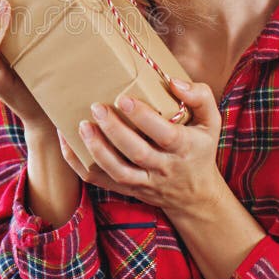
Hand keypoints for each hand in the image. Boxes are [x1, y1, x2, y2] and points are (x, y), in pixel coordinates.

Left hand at [58, 78, 226, 219]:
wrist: (195, 196)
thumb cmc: (200, 149)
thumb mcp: (211, 122)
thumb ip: (200, 97)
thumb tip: (174, 82)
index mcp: (185, 148)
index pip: (165, 134)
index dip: (144, 117)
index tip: (123, 98)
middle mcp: (165, 168)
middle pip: (137, 153)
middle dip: (114, 130)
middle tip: (96, 108)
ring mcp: (145, 182)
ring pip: (118, 171)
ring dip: (97, 150)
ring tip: (82, 126)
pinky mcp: (128, 190)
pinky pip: (101, 182)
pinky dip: (81, 165)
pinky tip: (67, 144)